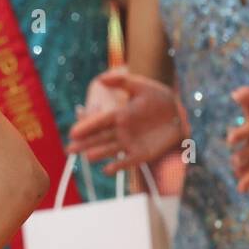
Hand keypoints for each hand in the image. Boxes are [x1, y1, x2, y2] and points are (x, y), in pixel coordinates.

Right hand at [67, 67, 185, 174]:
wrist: (179, 113)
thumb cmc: (159, 97)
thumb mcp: (143, 86)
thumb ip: (123, 82)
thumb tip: (102, 78)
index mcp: (119, 115)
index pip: (99, 122)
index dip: (87, 127)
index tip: (74, 132)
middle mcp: (121, 130)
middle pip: (99, 138)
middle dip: (84, 144)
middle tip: (69, 149)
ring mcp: (130, 143)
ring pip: (110, 150)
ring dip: (99, 154)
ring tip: (87, 157)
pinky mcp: (142, 154)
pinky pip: (128, 161)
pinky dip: (118, 166)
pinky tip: (107, 170)